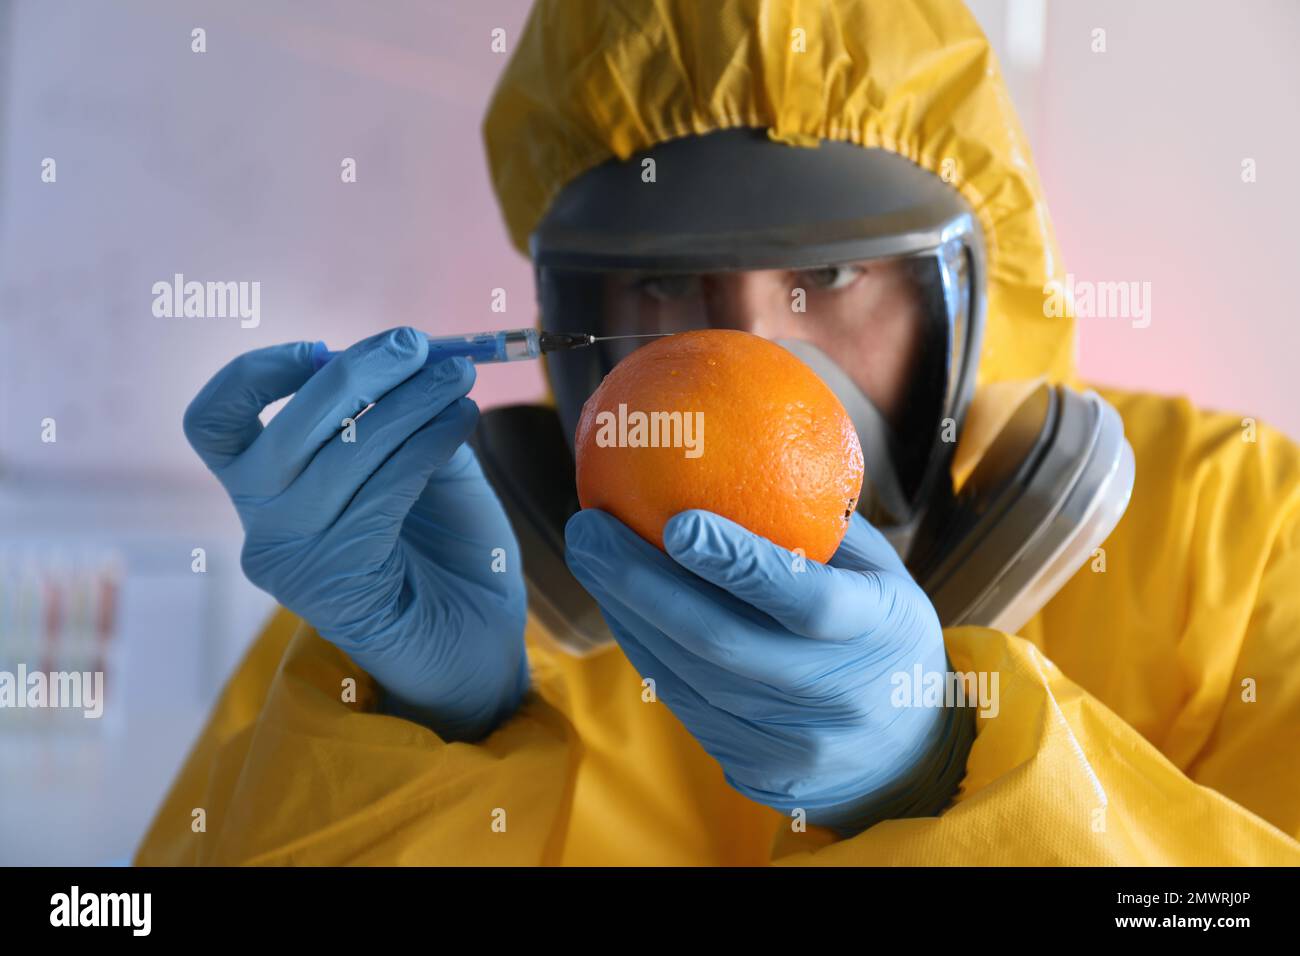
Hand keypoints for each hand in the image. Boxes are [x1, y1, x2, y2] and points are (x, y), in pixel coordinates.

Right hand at [183, 327, 527, 741]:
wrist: (477, 650)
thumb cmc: (449, 556)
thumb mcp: (424, 469)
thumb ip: (403, 419)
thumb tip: (411, 358)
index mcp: (265, 494)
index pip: (214, 426)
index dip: (254, 375)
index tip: (318, 346)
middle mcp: (263, 530)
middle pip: (283, 432)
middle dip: (357, 373)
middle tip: (418, 345)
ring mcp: (294, 563)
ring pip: (342, 457)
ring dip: (407, 405)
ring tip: (457, 381)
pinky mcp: (336, 587)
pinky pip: (381, 492)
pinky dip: (424, 445)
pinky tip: (461, 422)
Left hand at [565, 508, 972, 834]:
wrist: (903, 756)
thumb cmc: (882, 632)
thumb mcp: (879, 573)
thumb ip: (817, 522)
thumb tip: (739, 440)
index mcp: (877, 631)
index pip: (806, 600)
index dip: (740, 563)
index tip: (676, 518)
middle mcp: (834, 694)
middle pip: (721, 642)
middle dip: (641, 582)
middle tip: (589, 527)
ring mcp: (792, 742)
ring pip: (688, 674)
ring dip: (627, 612)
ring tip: (590, 554)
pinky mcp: (755, 769)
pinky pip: (683, 703)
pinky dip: (644, 648)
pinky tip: (617, 604)